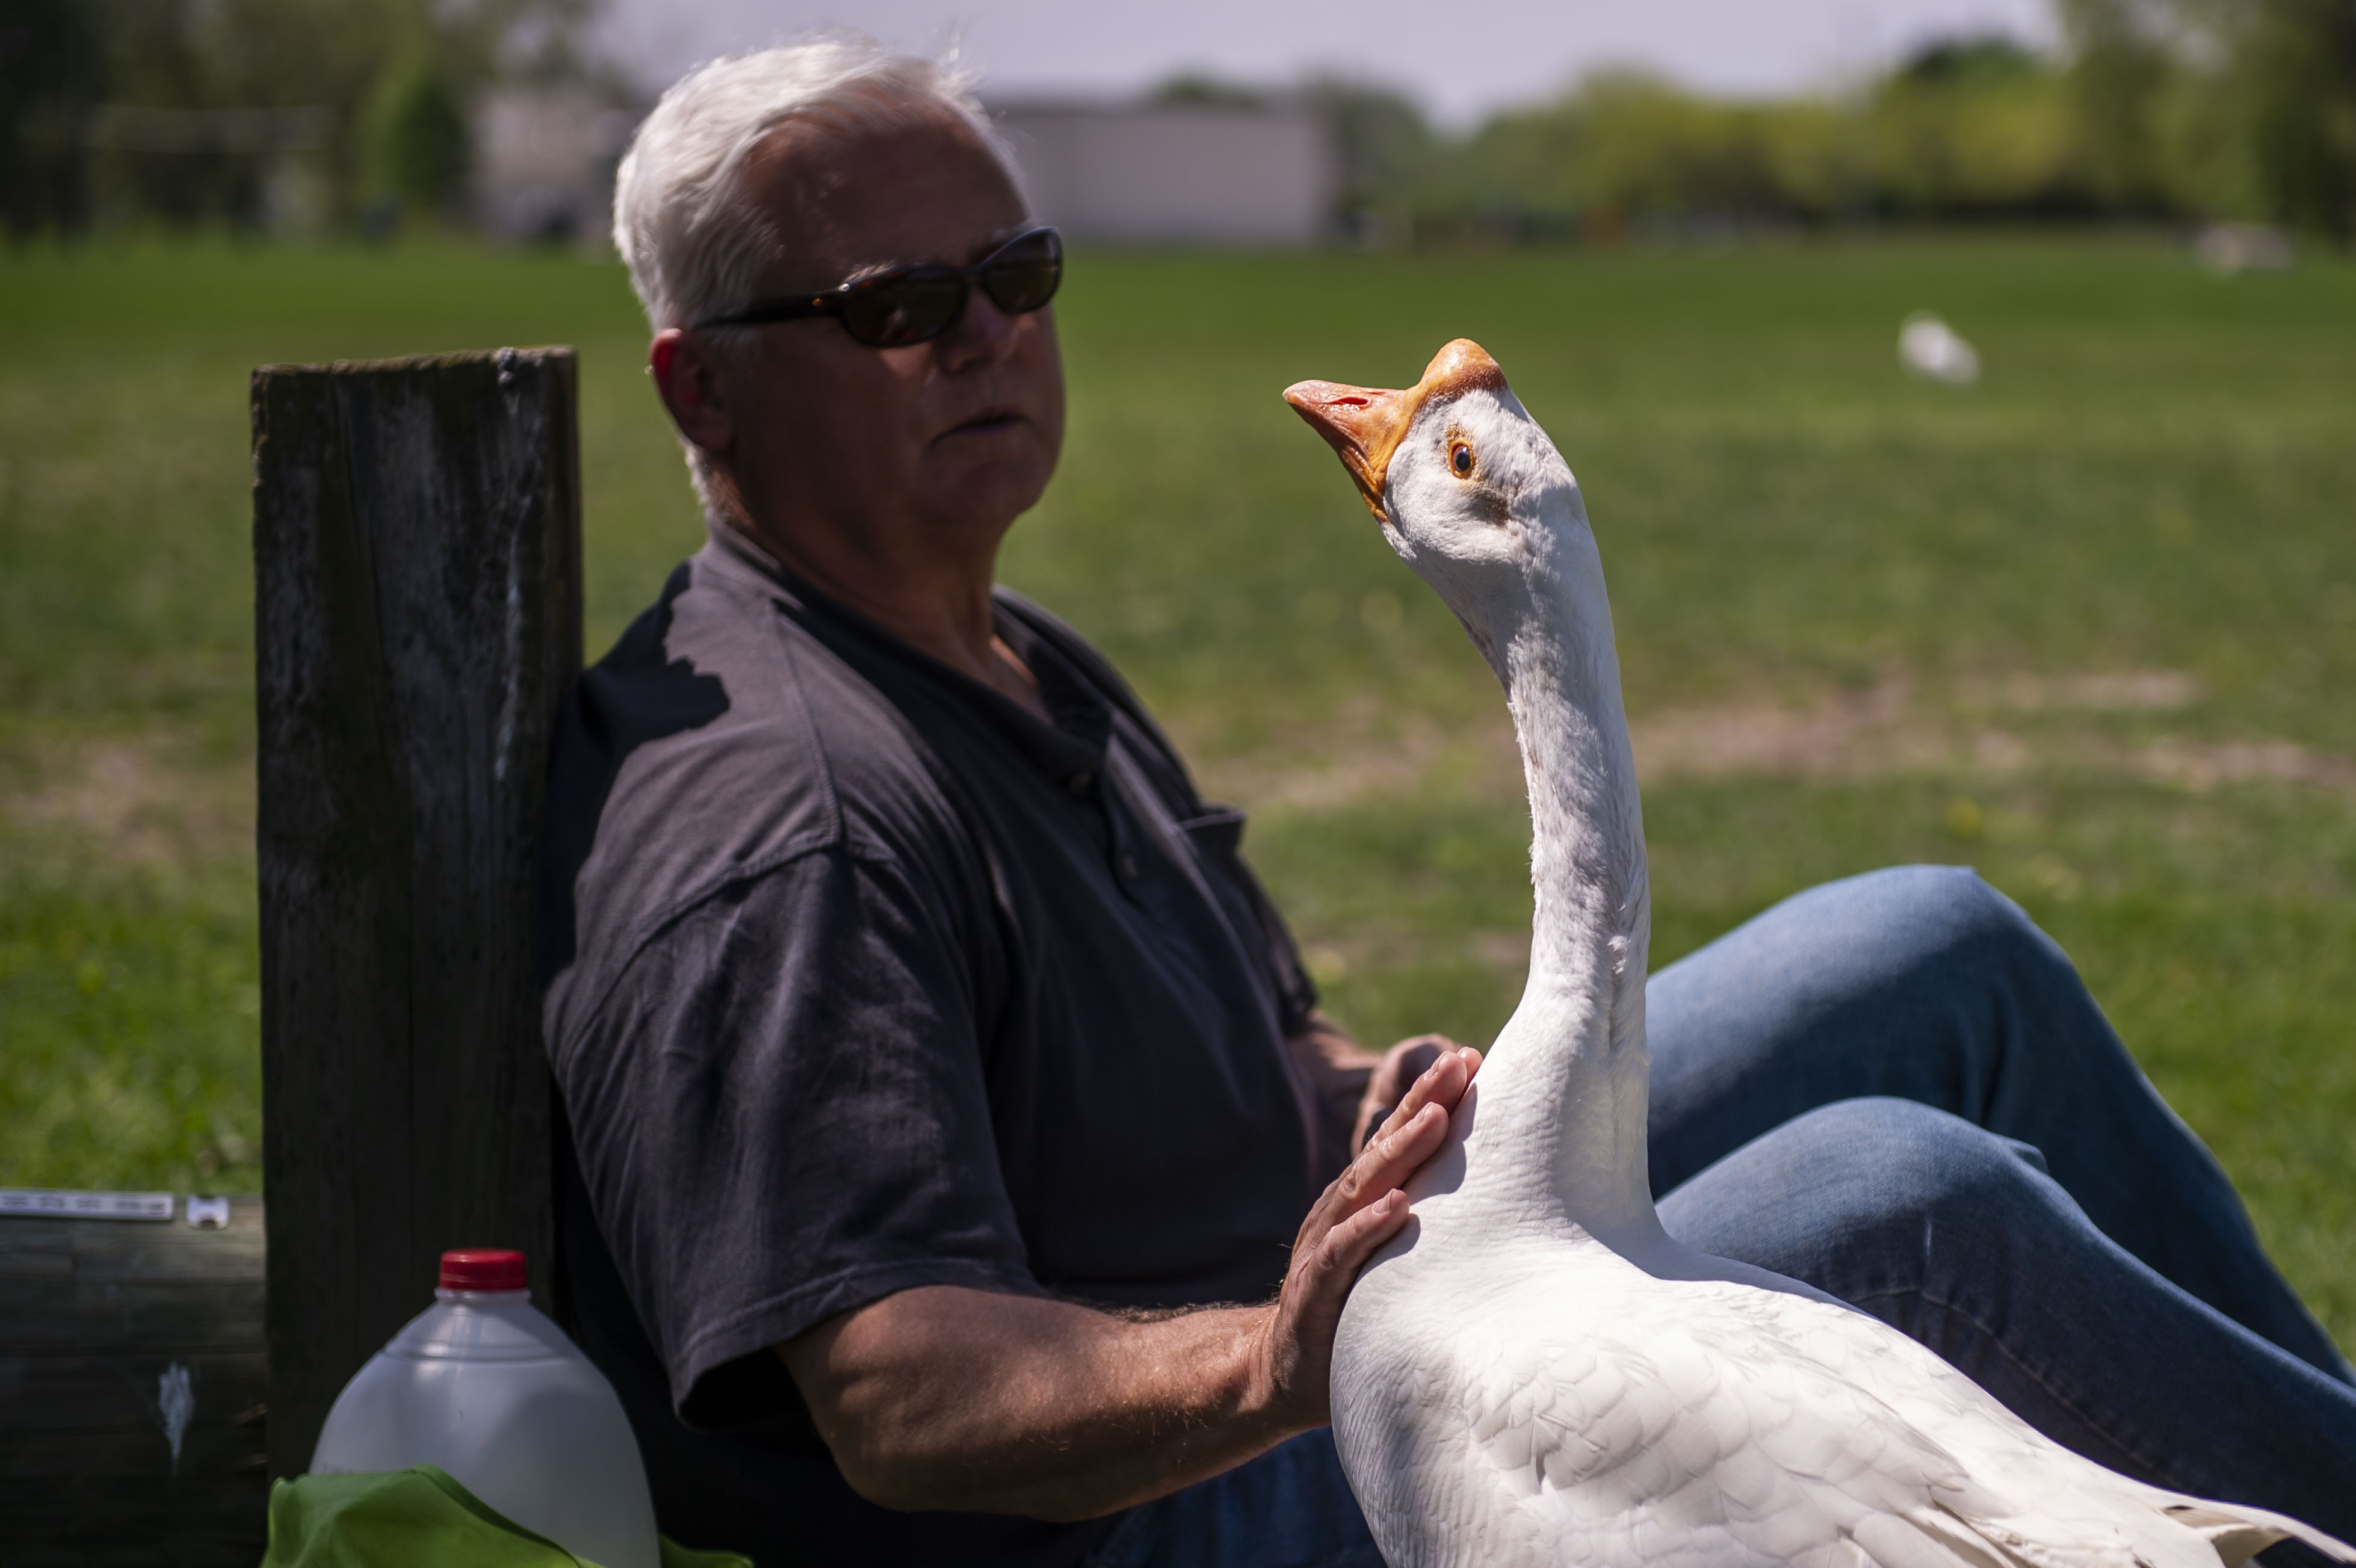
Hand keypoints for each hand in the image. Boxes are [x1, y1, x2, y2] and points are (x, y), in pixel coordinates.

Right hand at [1250, 1044, 1481, 1430]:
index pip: (1401, 1140)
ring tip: (1435, 1118)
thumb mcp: (1397, 1260)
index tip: (1471, 1059)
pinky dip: (1366, 1228)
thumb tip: (1506, 1198)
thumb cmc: (1356, 1311)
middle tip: (1458, 1064)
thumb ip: (1430, 1223)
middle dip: (1421, 1103)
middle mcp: (1342, 1214)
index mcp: (1365, 1202)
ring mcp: (1324, 1249)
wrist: (1285, 1372)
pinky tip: (1395, 1206)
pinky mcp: (1313, 1293)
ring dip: (1399, 1151)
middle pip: (1383, 1148)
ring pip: (1362, 1189)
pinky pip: (1340, 1254)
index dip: (1432, 1098)